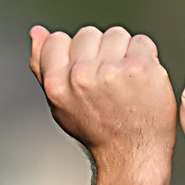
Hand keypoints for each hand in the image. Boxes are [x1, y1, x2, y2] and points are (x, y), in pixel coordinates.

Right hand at [28, 26, 175, 169]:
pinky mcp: (140, 68)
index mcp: (57, 83)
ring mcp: (112, 71)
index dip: (76, 54)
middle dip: (101, 51)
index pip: (58, 39)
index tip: (88, 73)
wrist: (133, 153)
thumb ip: (43, 65)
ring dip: (125, 52)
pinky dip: (147, 56)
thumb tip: (37, 32)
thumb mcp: (60, 103)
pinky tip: (144, 77)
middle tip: (110, 81)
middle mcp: (81, 76)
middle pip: (89, 34)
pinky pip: (143, 41)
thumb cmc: (97, 130)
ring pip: (117, 34)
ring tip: (127, 79)